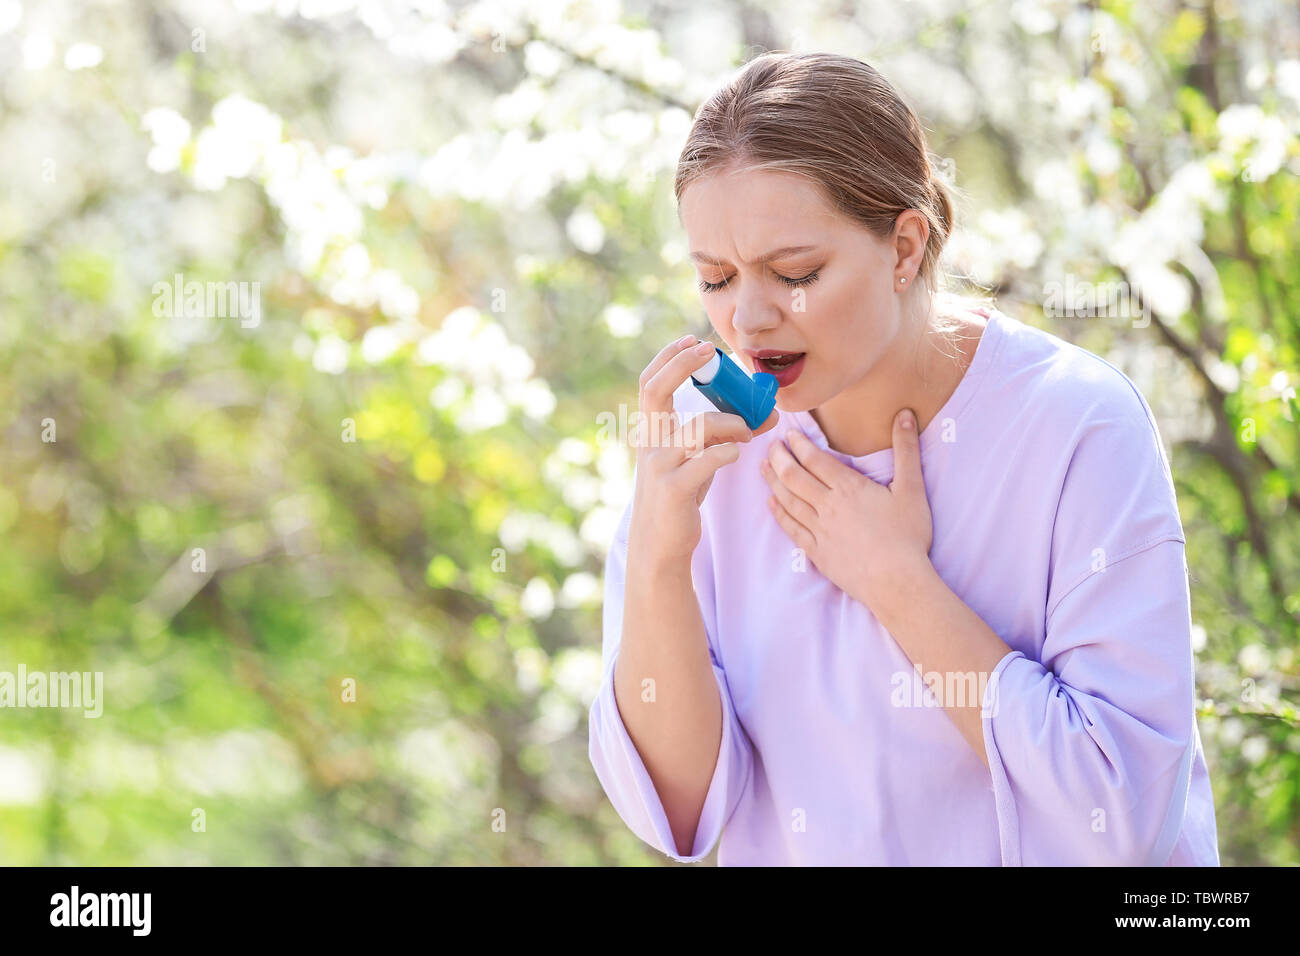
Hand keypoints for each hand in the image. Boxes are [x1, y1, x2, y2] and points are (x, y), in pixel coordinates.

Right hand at [628, 335, 776, 565]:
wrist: (661, 542)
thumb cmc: (681, 494)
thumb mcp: (699, 459)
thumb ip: (725, 434)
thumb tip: (770, 414)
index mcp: (653, 430)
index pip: (650, 382)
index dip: (669, 357)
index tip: (695, 340)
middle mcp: (650, 442)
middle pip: (655, 389)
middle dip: (682, 364)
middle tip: (711, 351)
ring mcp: (660, 465)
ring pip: (697, 427)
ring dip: (730, 422)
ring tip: (749, 428)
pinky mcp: (674, 489)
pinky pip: (706, 460)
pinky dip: (728, 452)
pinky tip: (736, 454)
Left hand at [760, 407, 933, 611]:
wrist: (897, 582)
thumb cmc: (908, 536)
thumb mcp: (912, 489)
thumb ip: (907, 450)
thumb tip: (906, 415)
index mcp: (848, 487)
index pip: (815, 459)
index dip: (799, 444)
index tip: (789, 433)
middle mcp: (828, 506)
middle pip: (794, 476)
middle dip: (779, 458)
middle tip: (770, 445)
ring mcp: (819, 530)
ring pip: (788, 500)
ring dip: (773, 481)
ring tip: (763, 467)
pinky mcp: (817, 552)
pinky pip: (791, 528)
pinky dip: (779, 513)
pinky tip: (771, 503)